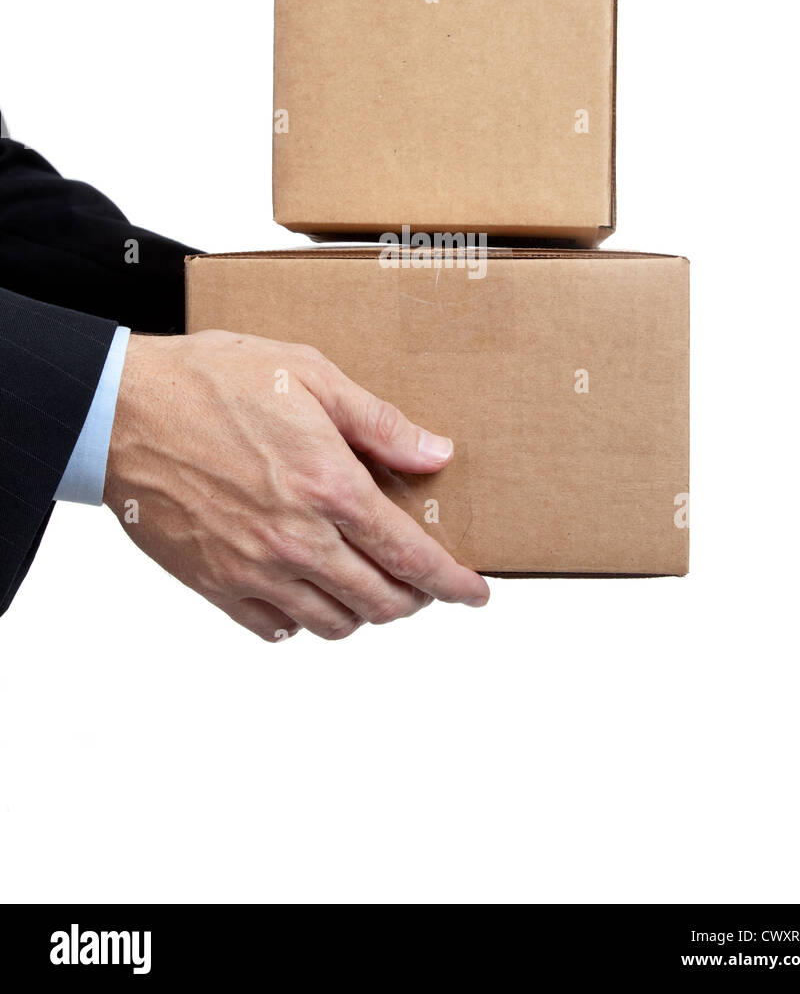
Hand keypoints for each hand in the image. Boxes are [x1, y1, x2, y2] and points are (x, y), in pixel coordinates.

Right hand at [104, 330, 488, 640]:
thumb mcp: (308, 375)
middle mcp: (295, 540)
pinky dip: (301, 620)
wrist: (120, 410)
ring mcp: (252, 569)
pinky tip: (305, 589)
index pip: (410, 555)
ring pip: (332, 625)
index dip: (452, 582)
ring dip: (362, 612)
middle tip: (422, 584)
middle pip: (380, 602)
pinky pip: (274, 630)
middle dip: (414, 599)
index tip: (475, 593)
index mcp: (327, 486)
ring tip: (365, 584)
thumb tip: (436, 455)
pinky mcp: (213, 584)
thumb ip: (378, 423)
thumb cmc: (211, 381)